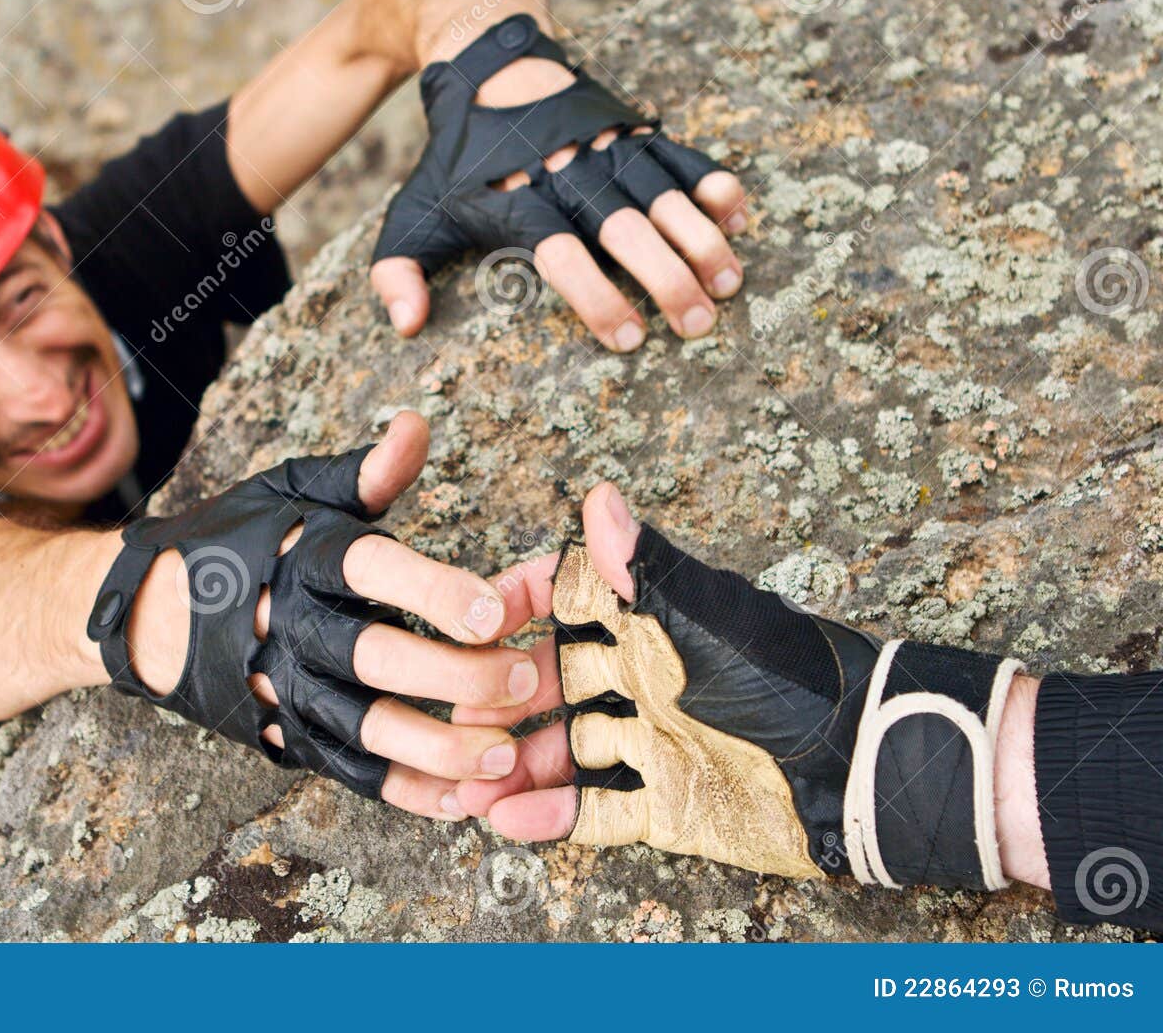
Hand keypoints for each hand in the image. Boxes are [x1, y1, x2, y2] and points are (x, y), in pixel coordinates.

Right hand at [97, 412, 540, 820]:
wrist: (151, 608)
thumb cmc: (243, 540)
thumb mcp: (296, 492)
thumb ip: (366, 474)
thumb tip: (415, 428)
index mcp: (304, 558)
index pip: (369, 571)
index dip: (433, 590)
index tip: (495, 608)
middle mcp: (293, 627)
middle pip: (377, 660)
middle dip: (454, 675)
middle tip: (520, 678)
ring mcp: (288, 690)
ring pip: (368, 730)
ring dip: (441, 747)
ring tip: (505, 753)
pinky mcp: (288, 735)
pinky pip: (351, 774)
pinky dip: (406, 792)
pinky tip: (461, 799)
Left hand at [370, 14, 749, 350]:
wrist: (488, 61)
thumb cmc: (455, 160)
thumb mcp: (414, 211)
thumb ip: (399, 273)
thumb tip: (406, 324)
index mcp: (519, 202)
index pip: (562, 255)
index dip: (595, 298)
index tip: (626, 341)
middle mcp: (569, 175)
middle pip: (626, 230)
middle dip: (667, 279)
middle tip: (698, 324)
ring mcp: (609, 149)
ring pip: (664, 196)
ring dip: (702, 239)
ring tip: (729, 283)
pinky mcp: (634, 129)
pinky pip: (682, 156)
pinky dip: (712, 182)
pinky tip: (738, 217)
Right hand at [452, 482, 876, 877]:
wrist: (861, 774)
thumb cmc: (791, 684)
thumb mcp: (708, 623)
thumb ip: (645, 569)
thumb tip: (597, 497)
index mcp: (654, 625)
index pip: (568, 600)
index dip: (517, 604)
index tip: (466, 619)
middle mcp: (647, 680)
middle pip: (552, 683)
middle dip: (500, 697)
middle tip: (456, 717)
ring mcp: (656, 744)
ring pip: (566, 752)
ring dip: (516, 765)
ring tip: (468, 785)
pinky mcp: (672, 804)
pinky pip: (601, 812)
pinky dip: (555, 818)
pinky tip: (508, 820)